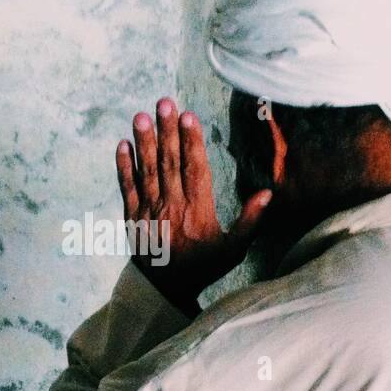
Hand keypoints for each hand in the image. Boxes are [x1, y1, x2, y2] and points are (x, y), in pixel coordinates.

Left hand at [116, 97, 270, 313]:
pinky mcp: (132, 217)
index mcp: (198, 211)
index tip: (189, 116)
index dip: (191, 141)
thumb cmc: (204, 266)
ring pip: (147, 171)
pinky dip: (124, 166)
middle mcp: (172, 207)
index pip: (194, 169)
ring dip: (144, 142)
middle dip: (167, 130)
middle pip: (169, 162)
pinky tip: (123, 144)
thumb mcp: (233, 249)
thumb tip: (267, 194)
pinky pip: (127, 187)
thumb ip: (251, 221)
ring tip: (142, 115)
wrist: (166, 289)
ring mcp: (149, 211)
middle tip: (164, 102)